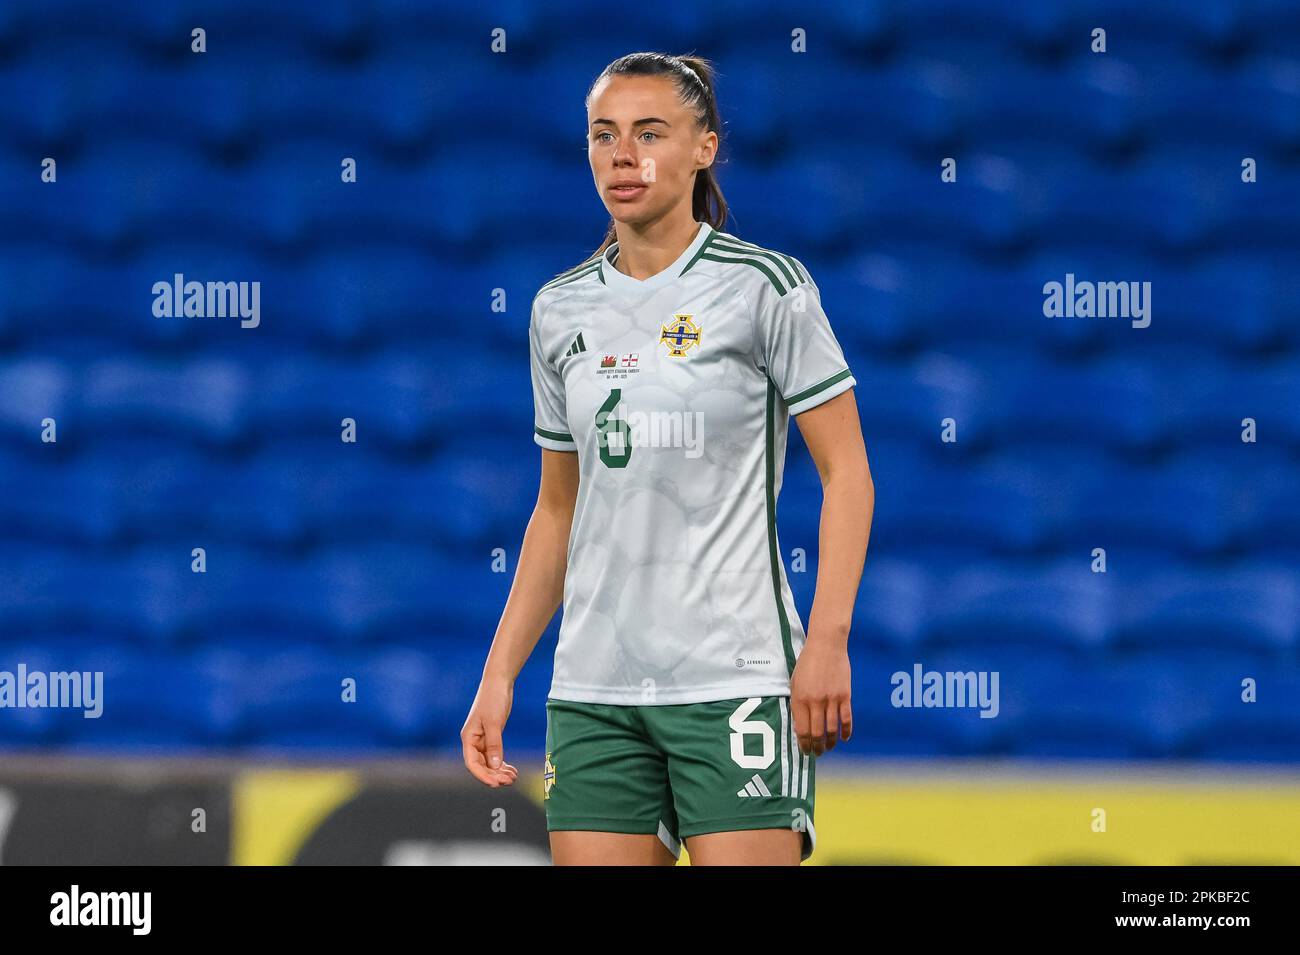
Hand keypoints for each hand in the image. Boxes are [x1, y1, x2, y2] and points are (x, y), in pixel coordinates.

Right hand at [461, 673, 519, 787]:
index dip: (483, 776)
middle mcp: (473, 741)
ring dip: (500, 772)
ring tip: (513, 778)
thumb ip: (494, 744)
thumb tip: (495, 766)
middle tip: (510, 781)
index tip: (496, 784)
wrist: (499, 682)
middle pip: (481, 765)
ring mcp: (483, 740)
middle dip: (494, 775)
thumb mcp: (494, 722)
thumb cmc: (493, 699)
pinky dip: (503, 764)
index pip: (472, 763)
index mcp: (468, 738)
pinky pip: (495, 756)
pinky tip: (512, 770)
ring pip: (489, 762)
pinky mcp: (492, 736)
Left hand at [789, 638, 851, 755]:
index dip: (803, 744)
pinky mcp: (845, 695)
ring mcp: (831, 699)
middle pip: (817, 734)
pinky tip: (844, 738)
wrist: (826, 645)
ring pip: (832, 730)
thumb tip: (800, 726)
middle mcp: (815, 701)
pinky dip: (846, 732)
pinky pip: (846, 719)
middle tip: (817, 754)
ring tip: (829, 748)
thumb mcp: (795, 682)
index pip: (802, 730)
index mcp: (800, 698)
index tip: (805, 751)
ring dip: (830, 743)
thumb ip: (797, 704)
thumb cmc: (807, 663)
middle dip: (816, 748)